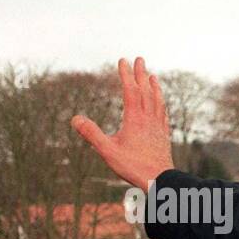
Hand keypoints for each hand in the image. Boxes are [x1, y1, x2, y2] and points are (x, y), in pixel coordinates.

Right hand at [71, 57, 174, 187]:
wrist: (161, 180)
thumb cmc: (134, 167)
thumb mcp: (108, 151)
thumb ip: (92, 134)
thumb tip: (75, 118)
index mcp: (135, 119)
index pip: (131, 90)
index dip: (126, 74)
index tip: (122, 60)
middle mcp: (149, 119)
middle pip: (146, 91)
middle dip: (141, 73)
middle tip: (139, 58)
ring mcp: (158, 127)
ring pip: (157, 101)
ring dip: (154, 86)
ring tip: (152, 75)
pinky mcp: (164, 135)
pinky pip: (163, 113)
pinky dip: (161, 103)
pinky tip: (161, 103)